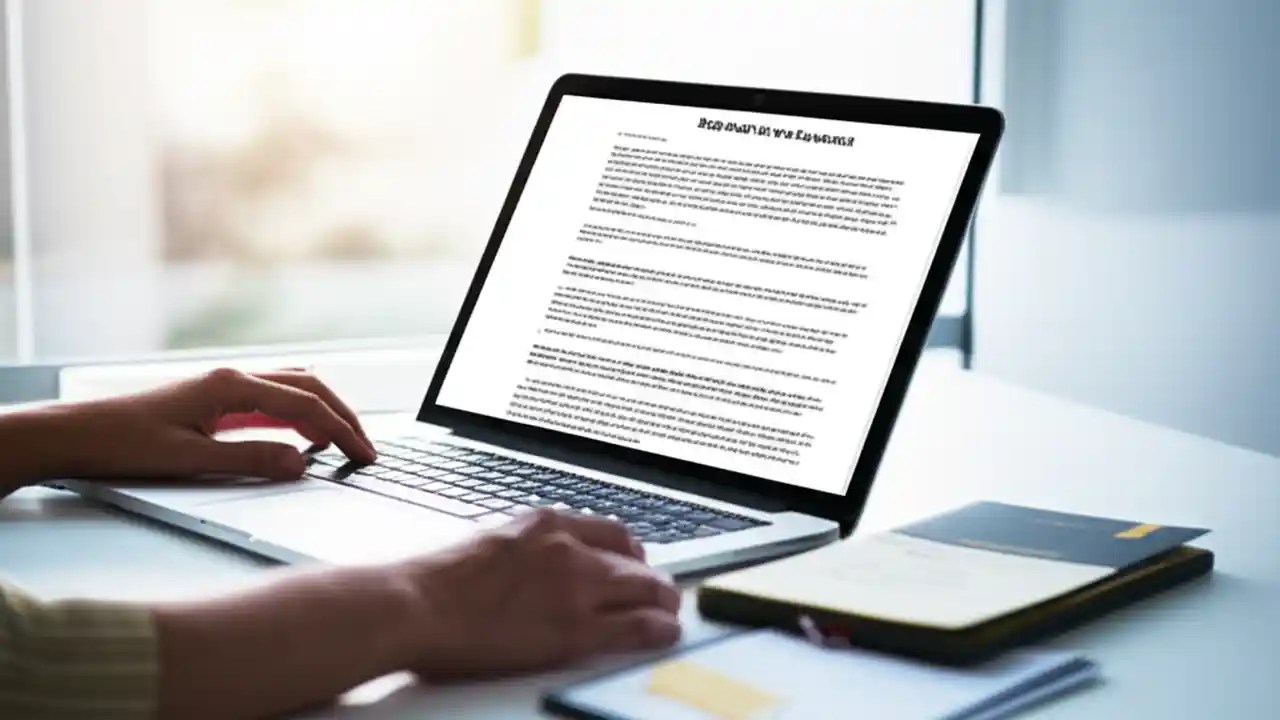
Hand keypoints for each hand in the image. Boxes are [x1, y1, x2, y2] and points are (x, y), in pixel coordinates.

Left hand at [45, 367, 376, 481]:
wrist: (78, 435)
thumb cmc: (124, 445)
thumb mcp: (190, 460)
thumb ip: (249, 460)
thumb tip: (301, 464)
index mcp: (230, 386)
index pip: (304, 405)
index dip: (341, 431)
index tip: (364, 455)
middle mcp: (232, 378)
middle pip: (308, 387)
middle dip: (343, 416)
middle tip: (367, 449)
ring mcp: (225, 386)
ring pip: (293, 388)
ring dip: (324, 411)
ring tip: (344, 442)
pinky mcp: (216, 399)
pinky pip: (273, 398)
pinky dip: (300, 414)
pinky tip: (303, 436)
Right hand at [400, 509, 680, 676]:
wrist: (415, 604)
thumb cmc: (435, 581)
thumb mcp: (490, 542)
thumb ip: (525, 548)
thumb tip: (533, 564)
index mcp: (546, 524)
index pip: (610, 532)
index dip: (630, 553)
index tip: (633, 565)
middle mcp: (569, 548)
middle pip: (635, 560)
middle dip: (650, 578)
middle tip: (658, 593)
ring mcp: (577, 588)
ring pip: (646, 589)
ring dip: (663, 602)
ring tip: (669, 614)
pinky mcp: (577, 629)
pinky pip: (638, 626)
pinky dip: (660, 629)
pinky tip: (666, 633)